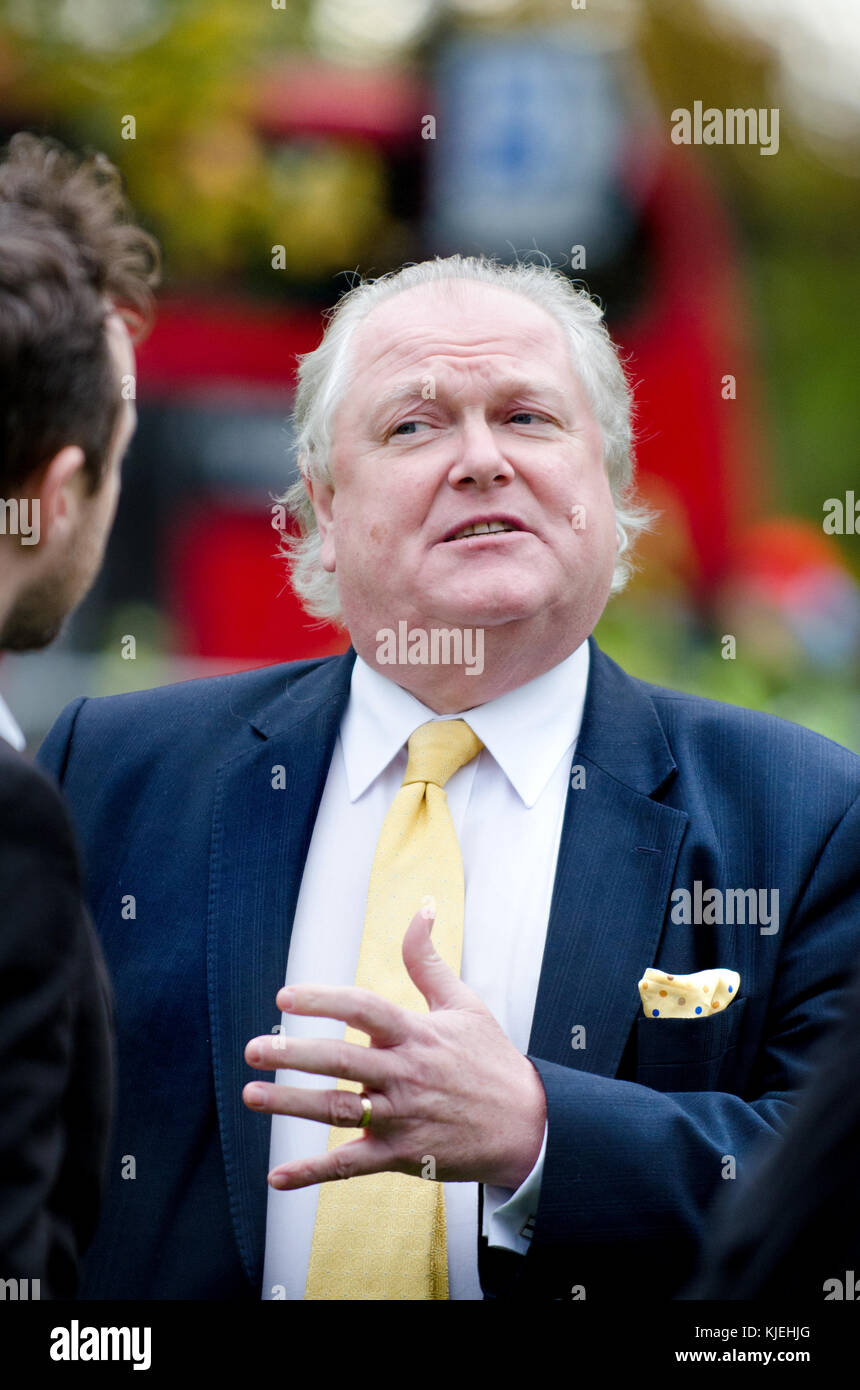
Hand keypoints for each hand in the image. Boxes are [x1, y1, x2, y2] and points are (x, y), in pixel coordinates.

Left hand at [242, 906, 546, 1191]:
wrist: (528, 1126)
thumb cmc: (491, 1060)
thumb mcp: (464, 1004)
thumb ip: (428, 961)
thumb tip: (421, 909)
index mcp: (416, 1033)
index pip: (363, 1008)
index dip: (323, 1000)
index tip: (285, 997)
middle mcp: (405, 1073)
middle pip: (341, 1060)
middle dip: (293, 1054)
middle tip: (252, 1049)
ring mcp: (401, 1116)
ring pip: (338, 1109)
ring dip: (291, 1104)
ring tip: (251, 1094)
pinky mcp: (401, 1154)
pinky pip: (350, 1165)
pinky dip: (312, 1172)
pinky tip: (277, 1175)